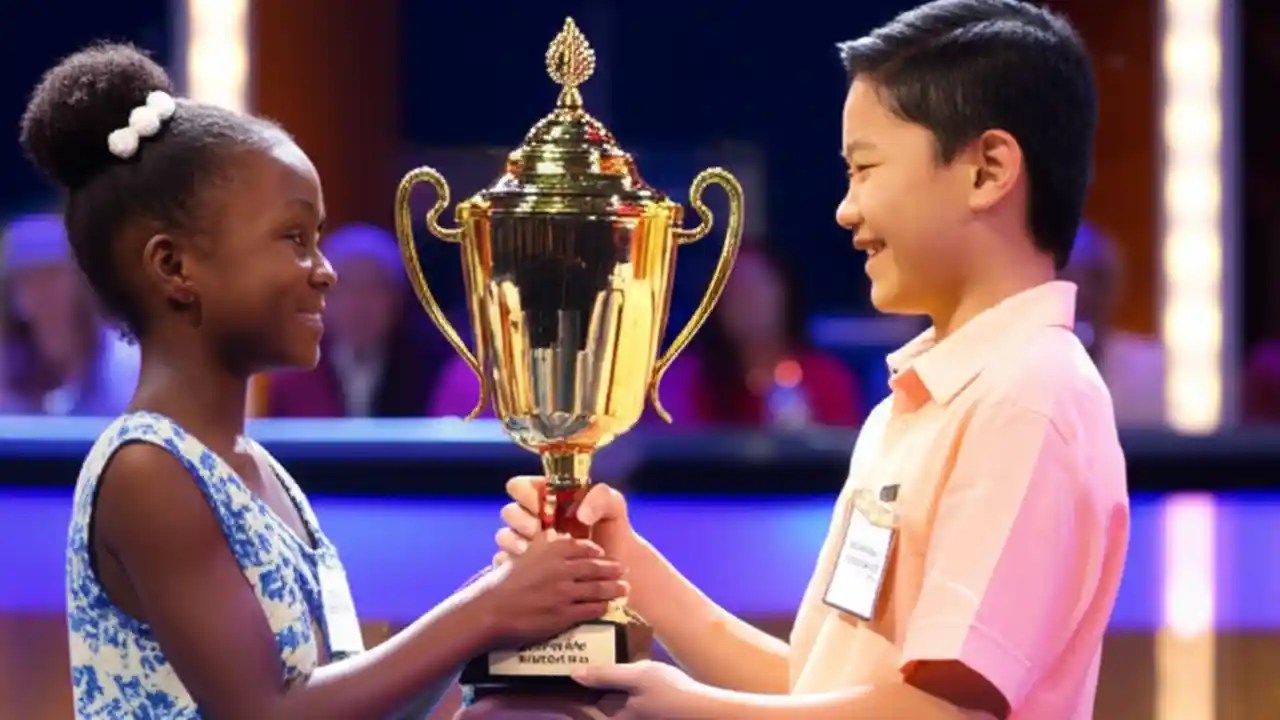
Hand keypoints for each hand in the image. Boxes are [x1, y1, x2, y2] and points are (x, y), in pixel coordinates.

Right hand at [476, 532, 627, 648]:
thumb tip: (552, 539)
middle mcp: (561, 569)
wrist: (489, 611)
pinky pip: (591, 609)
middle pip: (595, 566)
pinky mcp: (564, 615)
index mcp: (550, 550)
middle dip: (612, 569)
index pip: (582, 547)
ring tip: (624, 588)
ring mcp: (564, 592)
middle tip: (622, 570)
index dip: (595, 550)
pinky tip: (608, 607)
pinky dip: (602, 606)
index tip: (602, 553)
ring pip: (598, 588)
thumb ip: (539, 548)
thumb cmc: (500, 584)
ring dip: (614, 588)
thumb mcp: (521, 556)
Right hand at [493, 476, 637, 566]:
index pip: (522, 487)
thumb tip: (581, 514)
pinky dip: (513, 565)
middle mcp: (535, 519)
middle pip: (509, 512)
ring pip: (504, 537)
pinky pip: (507, 563)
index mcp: (550, 498)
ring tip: (528, 551)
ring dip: (513, 542)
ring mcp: (528, 544)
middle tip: (535, 530)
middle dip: (519, 520)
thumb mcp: (613, 509)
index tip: (539, 504)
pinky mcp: (527, 566)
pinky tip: (529, 569)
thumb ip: (601, 498)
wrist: (619, 568)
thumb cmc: (613, 533)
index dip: (525, 492)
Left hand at [572, 660, 719, 719]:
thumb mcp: (638, 677)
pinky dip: (609, 695)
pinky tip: (613, 680)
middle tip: (568, 672)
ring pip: (602, 709)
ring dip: (593, 694)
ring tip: (586, 672)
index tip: (550, 681)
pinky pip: (616, 708)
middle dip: (576, 694)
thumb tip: (574, 674)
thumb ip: (606, 675)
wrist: (705, 713)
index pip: (575, 709)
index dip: (560, 696)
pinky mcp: (641, 717)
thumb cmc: (672, 694)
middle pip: (587, 711)